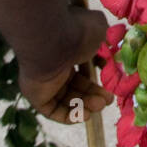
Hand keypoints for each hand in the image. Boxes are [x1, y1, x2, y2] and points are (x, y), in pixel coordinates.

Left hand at [17, 5, 113, 123]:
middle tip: (108, 100)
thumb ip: (106, 42)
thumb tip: (109, 52)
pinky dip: (70, 116)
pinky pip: (53, 111)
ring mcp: (43, 81)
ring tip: (101, 105)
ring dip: (86, 105)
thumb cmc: (77, 31)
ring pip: (66, 100)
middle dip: (94, 95)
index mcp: (66, 51)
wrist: (53, 38)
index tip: (110, 86)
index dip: (95, 80)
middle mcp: (54, 66)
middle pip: (75, 87)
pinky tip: (85, 115)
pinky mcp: (36, 95)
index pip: (80, 71)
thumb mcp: (100, 31)